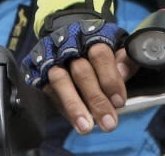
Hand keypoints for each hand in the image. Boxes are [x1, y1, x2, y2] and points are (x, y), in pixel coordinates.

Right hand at [22, 7, 133, 134]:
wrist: (66, 35)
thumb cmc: (99, 46)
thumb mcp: (118, 47)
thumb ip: (125, 60)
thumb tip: (124, 73)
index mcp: (91, 35)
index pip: (100, 55)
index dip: (110, 79)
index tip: (119, 102)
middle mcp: (70, 44)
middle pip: (81, 72)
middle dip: (96, 99)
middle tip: (109, 124)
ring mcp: (52, 58)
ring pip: (61, 81)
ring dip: (74, 106)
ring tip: (86, 128)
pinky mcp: (39, 71)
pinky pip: (50, 92)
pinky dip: (64, 108)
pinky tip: (76, 121)